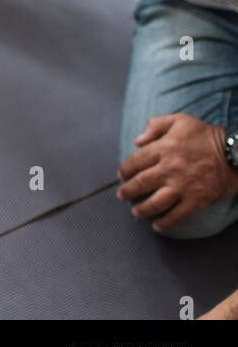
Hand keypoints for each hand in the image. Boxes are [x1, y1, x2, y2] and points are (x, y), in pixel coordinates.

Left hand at [116, 113, 237, 231]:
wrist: (235, 153)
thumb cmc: (206, 135)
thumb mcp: (179, 120)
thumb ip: (155, 125)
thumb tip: (137, 141)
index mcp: (164, 148)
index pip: (135, 161)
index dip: (125, 170)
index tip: (122, 175)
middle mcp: (170, 168)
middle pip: (141, 183)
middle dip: (127, 191)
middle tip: (122, 195)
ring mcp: (183, 186)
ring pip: (156, 202)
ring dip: (143, 209)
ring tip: (136, 212)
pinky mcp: (197, 200)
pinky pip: (178, 215)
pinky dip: (166, 223)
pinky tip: (157, 226)